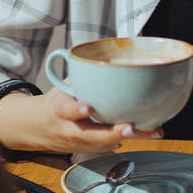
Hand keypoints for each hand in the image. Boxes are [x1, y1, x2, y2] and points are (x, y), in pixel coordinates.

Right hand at [0, 88, 163, 153]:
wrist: (39, 128)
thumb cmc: (59, 100)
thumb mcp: (65, 84)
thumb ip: (85, 72)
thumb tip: (118, 43)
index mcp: (60, 110)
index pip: (66, 110)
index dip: (76, 109)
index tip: (88, 107)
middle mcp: (71, 130)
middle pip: (91, 136)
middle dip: (112, 133)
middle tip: (130, 127)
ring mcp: (82, 144)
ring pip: (108, 144)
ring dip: (133, 137)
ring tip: (153, 131)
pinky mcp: (94, 149)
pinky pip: (116, 144)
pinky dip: (135, 138)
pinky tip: (154, 131)